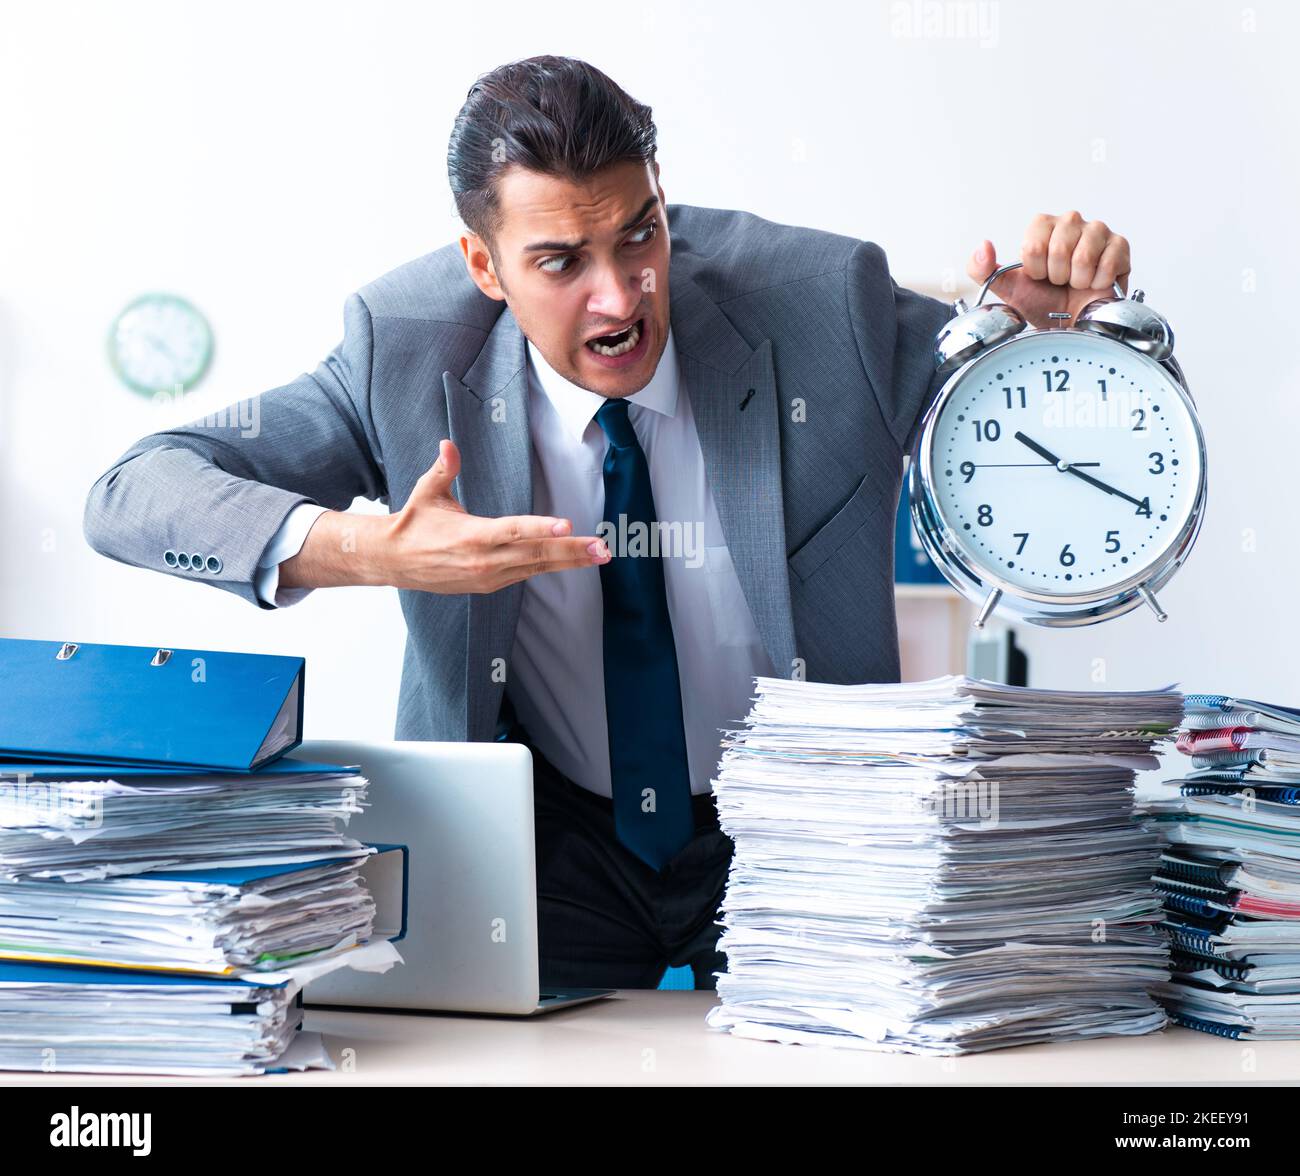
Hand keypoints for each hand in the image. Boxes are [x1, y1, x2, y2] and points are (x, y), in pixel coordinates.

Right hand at [383, 439, 610, 592]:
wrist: (393, 561)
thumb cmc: (413, 523)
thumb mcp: (426, 492)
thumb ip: (443, 469)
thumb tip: (447, 444)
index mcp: (472, 535)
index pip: (513, 530)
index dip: (541, 528)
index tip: (567, 525)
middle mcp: (484, 560)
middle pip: (536, 554)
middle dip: (572, 551)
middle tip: (603, 548)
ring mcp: (489, 576)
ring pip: (536, 567)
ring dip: (570, 562)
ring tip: (600, 556)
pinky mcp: (489, 585)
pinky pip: (526, 574)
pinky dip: (549, 566)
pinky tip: (573, 561)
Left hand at [965, 211, 1129, 328]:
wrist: (1073, 321)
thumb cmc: (1043, 302)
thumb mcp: (1007, 289)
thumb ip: (982, 269)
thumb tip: (983, 246)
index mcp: (1042, 226)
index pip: (1033, 246)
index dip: (1036, 270)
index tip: (1040, 277)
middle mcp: (1070, 221)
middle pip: (1058, 249)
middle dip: (1057, 276)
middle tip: (1060, 282)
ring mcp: (1097, 230)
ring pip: (1082, 257)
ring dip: (1077, 281)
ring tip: (1076, 282)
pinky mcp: (1120, 244)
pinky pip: (1107, 264)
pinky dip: (1098, 282)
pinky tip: (1094, 282)